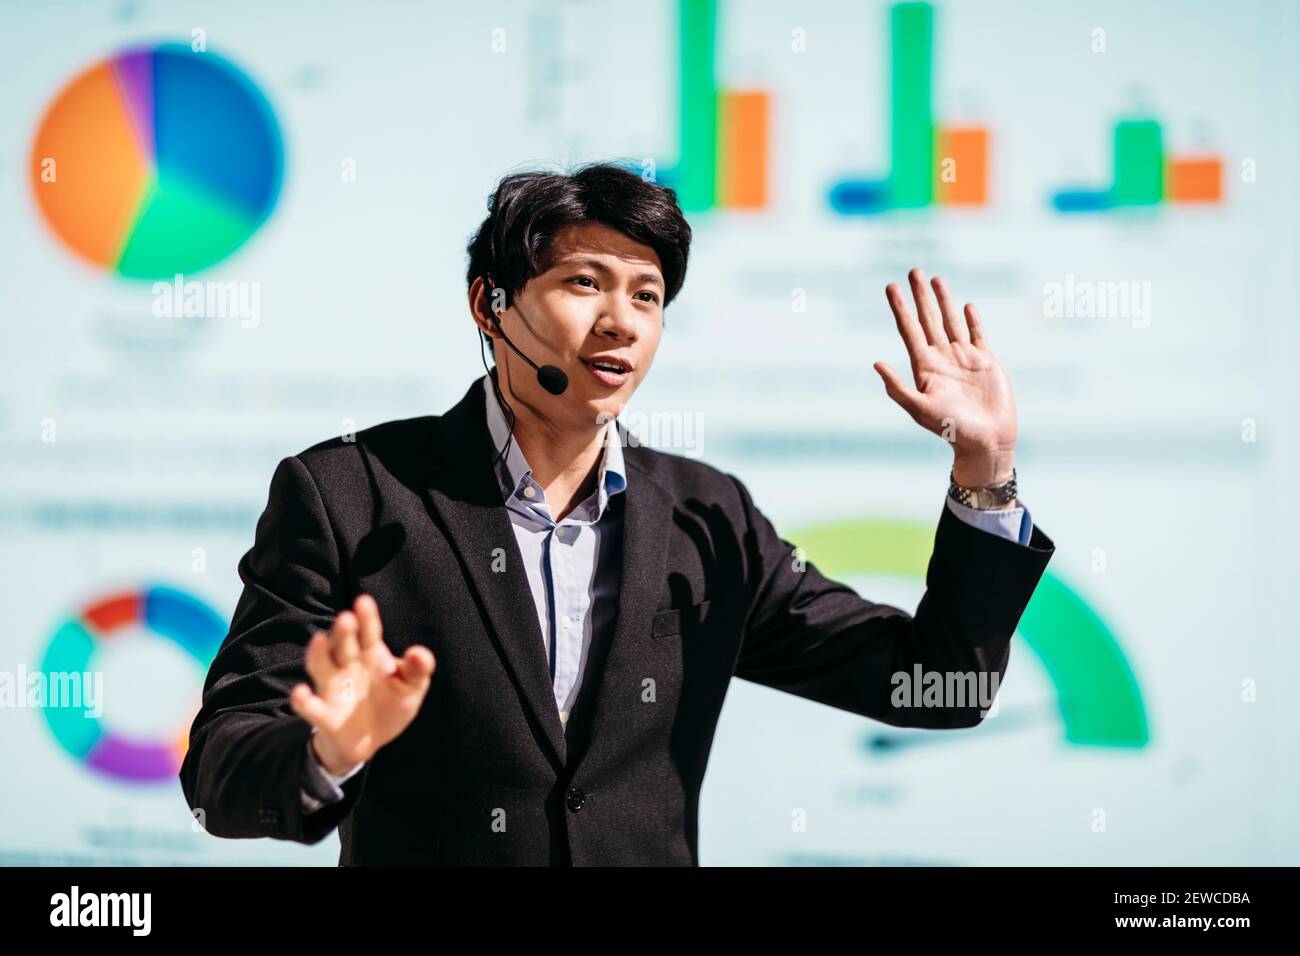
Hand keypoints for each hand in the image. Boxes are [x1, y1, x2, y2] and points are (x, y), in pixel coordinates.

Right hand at [290, 594, 435, 775]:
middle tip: (346, 618)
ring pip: (320, 664)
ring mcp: (333, 687)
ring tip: (319, 639)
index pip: (368, 632)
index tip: (364, 601)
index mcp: (370, 654)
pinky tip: (301, 692)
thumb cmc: (392, 704)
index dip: (366, 617)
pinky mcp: (324, 714)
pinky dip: (302, 700)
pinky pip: (309, 705)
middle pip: (343, 643)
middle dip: (343, 631)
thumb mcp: (411, 687)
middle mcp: (347, 665)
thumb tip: (420, 653)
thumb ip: (418, 670)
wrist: (372, 740)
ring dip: (318, 652)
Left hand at [873, 268, 1016, 486]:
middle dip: (920, 296)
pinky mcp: (986, 362)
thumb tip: (876, 364)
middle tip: (913, 271)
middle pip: (927, 320)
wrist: (987, 442)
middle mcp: (941, 359)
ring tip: (935, 279)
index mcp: (924, 368)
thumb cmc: (952, 430)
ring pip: (950, 322)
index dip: (900, 308)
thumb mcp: (921, 409)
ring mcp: (963, 359)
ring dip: (943, 301)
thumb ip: (899, 388)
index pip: (909, 330)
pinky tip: (965, 305)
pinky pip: (976, 335)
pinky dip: (971, 320)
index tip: (891, 287)